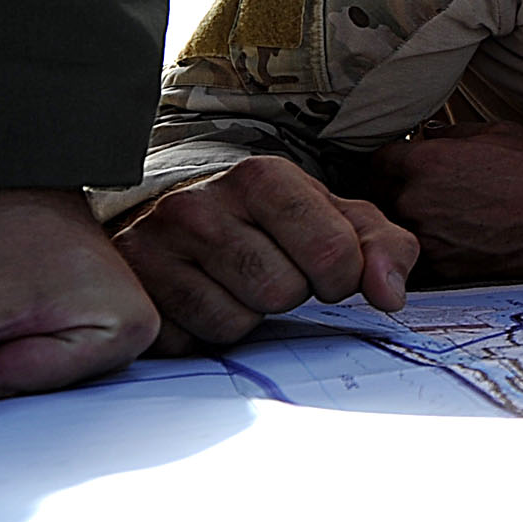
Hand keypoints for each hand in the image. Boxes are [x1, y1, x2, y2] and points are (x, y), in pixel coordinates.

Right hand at [111, 156, 415, 353]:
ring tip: (232, 283)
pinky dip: (204, 334)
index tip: (327, 271)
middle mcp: (199, 206)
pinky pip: (192, 344)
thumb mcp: (330, 216)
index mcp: (260, 177)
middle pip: (283, 292)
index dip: (342, 276)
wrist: (168, 219)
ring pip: (236, 323)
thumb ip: (381, 245)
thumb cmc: (264, 221)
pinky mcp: (132, 296)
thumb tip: (390, 295)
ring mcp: (154, 249)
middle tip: (269, 272)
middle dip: (289, 294)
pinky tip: (200, 300)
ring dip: (247, 316)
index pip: (333, 252)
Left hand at [370, 122, 522, 283]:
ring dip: (412, 222)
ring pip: (400, 228)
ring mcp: (430, 237)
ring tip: (441, 216)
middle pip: (382, 196)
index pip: (380, 160)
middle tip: (420, 191)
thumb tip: (427, 134)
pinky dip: (432, 247)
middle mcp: (418, 200)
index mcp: (426, 162)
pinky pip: (423, 255)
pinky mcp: (446, 267)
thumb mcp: (495, 133)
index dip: (391, 161)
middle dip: (397, 191)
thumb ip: (451, 134)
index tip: (400, 165)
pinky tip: (455, 237)